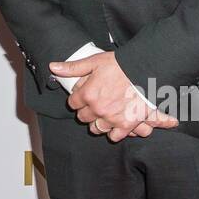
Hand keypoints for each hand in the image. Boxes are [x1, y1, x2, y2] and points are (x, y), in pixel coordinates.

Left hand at [49, 52, 177, 141]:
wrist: (145, 70)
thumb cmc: (121, 64)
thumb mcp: (94, 61)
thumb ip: (73, 68)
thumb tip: (54, 68)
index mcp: (88, 94)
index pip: (73, 103)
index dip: (77, 98)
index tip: (83, 95)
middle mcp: (97, 109)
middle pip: (83, 117)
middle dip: (86, 110)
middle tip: (94, 103)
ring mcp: (112, 118)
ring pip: (96, 128)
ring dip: (98, 122)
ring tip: (104, 113)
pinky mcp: (126, 124)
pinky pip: (114, 136)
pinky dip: (114, 132)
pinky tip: (115, 123)